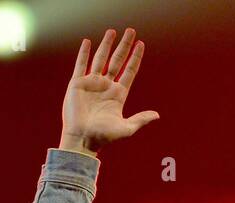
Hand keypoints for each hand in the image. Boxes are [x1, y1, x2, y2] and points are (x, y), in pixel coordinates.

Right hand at [59, 27, 159, 156]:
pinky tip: (87, 42)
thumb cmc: (103, 137)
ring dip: (106, 44)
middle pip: (117, 60)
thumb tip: (157, 115)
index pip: (129, 71)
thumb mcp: (126, 128)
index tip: (141, 44)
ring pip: (100, 59)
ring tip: (112, 31)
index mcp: (118, 94)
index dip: (135, 58)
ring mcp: (91, 84)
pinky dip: (84, 53)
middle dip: (124, 46)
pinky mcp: (77, 84)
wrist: (82, 140)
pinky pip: (81, 65)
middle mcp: (105, 86)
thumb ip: (140, 119)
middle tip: (131, 31)